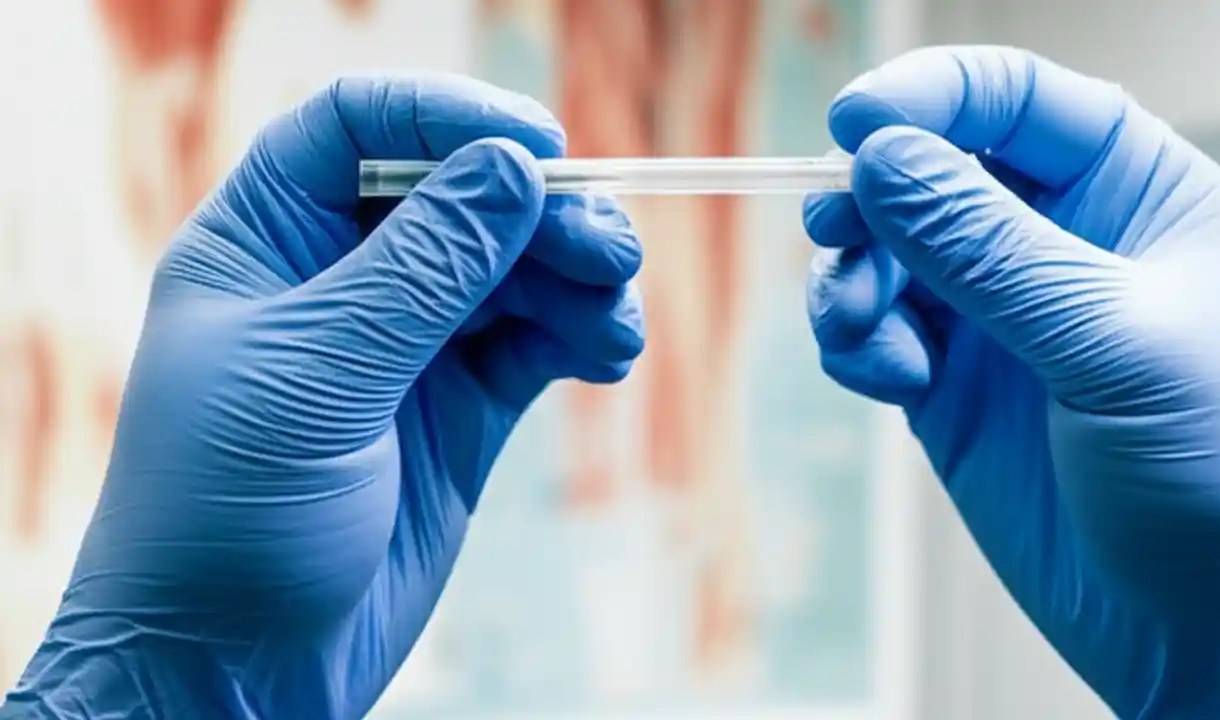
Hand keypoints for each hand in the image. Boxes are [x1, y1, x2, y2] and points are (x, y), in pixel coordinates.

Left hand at [1, 76, 643, 718]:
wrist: (234, 673)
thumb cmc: (225, 520)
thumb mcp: (315, 376)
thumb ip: (421, 269)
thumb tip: (513, 171)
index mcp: (265, 244)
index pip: (356, 130)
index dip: (447, 118)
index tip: (537, 147)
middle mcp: (339, 282)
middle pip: (460, 197)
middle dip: (541, 212)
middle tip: (607, 249)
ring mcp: (406, 348)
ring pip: (513, 270)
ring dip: (576, 276)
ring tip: (613, 315)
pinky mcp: (458, 412)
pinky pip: (536, 343)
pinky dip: (581, 335)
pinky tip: (609, 352)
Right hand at [805, 46, 1219, 717]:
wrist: (1214, 632)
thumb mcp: (1114, 344)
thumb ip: (987, 248)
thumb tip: (881, 158)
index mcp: (1135, 195)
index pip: (1017, 103)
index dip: (932, 96)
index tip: (856, 122)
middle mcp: (1058, 243)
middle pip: (930, 170)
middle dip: (872, 198)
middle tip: (839, 235)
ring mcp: (997, 318)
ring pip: (884, 251)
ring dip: (851, 280)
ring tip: (867, 332)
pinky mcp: (950, 389)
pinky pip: (872, 332)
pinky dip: (856, 346)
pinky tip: (890, 385)